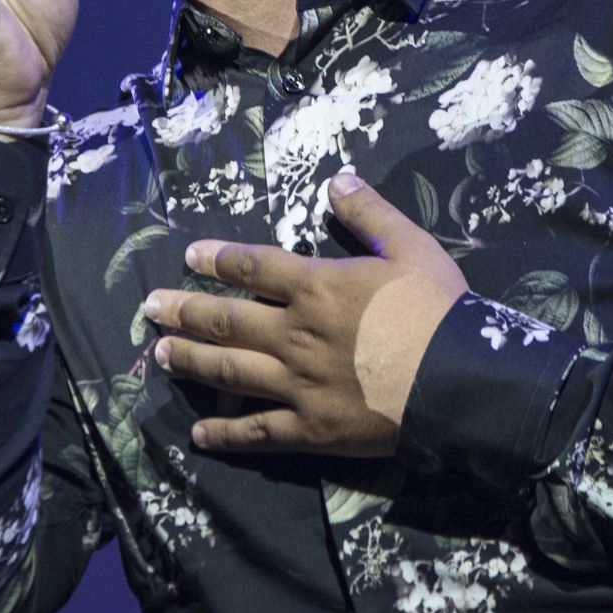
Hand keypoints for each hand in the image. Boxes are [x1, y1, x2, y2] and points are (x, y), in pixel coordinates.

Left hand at [143, 173, 468, 456]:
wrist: (461, 381)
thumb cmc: (437, 310)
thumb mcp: (410, 246)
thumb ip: (370, 212)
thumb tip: (336, 179)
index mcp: (316, 287)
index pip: (254, 267)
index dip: (218, 260)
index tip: (189, 257)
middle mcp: (294, 334)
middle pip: (227, 320)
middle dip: (185, 311)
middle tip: (151, 307)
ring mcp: (297, 384)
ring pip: (230, 371)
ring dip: (191, 361)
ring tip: (161, 354)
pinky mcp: (310, 428)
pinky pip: (257, 432)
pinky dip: (225, 434)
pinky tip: (200, 433)